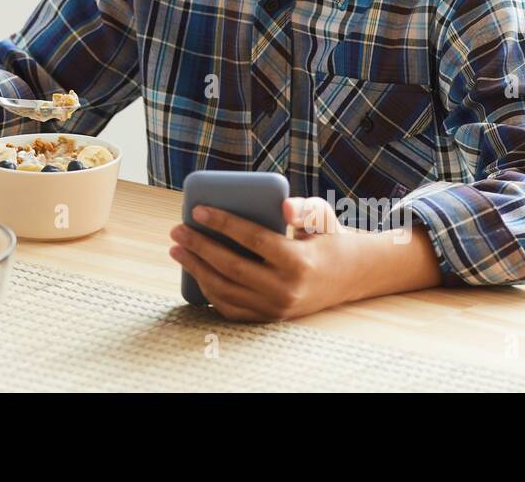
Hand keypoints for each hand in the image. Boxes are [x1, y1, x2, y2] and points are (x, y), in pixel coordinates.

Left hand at [169, 196, 357, 321]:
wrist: (347, 277)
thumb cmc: (327, 238)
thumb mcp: (323, 217)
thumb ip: (305, 207)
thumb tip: (283, 206)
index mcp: (299, 261)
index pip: (253, 240)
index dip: (223, 223)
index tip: (198, 210)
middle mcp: (286, 290)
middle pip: (231, 267)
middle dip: (199, 247)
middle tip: (177, 230)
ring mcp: (275, 309)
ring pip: (225, 291)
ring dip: (196, 269)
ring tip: (178, 249)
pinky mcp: (268, 319)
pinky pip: (230, 308)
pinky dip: (208, 290)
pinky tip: (195, 271)